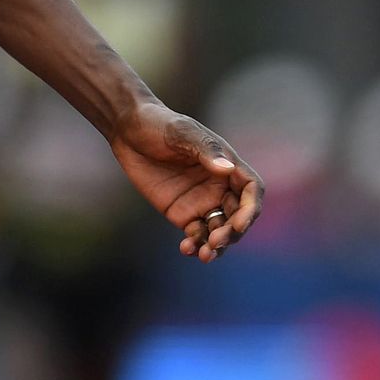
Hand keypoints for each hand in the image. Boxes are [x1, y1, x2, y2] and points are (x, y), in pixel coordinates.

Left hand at [108, 99, 263, 261]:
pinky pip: (196, 234)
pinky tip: (187, 249)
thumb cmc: (158, 124)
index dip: (250, 210)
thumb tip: (227, 168)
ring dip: (216, 245)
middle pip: (238, 216)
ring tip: (203, 255)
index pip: (252, 191)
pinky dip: (196, 244)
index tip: (238, 224)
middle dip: (231, 232)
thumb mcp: (181, 132)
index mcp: (227, 165)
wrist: (128, 131)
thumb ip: (205, 150)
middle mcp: (220, 186)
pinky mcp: (182, 213)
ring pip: (219, 230)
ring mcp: (202, 201)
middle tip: (214, 241)